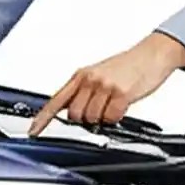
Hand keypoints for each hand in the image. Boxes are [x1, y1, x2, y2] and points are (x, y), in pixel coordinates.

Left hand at [28, 32, 184, 135]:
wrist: (151, 54)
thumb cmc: (127, 65)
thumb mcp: (99, 73)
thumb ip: (83, 90)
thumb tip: (72, 111)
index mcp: (81, 75)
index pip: (56, 100)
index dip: (43, 118)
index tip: (33, 130)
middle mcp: (89, 79)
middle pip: (75, 115)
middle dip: (86, 119)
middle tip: (101, 109)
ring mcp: (104, 86)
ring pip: (92, 119)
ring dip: (104, 117)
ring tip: (114, 103)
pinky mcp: (120, 93)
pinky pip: (111, 118)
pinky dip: (117, 117)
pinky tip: (123, 104)